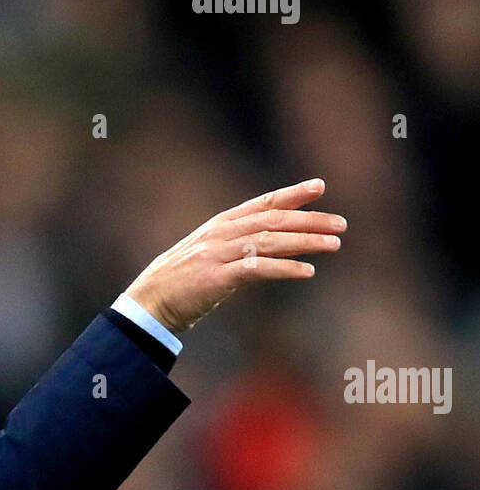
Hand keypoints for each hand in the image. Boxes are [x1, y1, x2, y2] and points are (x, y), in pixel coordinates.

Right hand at [125, 178, 345, 332]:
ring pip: (270, 241)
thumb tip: (275, 246)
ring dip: (306, 241)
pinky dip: (285, 268)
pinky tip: (307, 271)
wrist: (148, 302)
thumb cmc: (180, 282)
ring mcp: (219, 254)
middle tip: (341, 224)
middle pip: (273, 220)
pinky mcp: (217, 277)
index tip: (320, 186)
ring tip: (334, 244)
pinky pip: (258, 269)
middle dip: (310, 220)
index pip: (262, 203)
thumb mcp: (209, 256)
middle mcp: (222, 233)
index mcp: (220, 225)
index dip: (292, 193)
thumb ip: (240, 247)